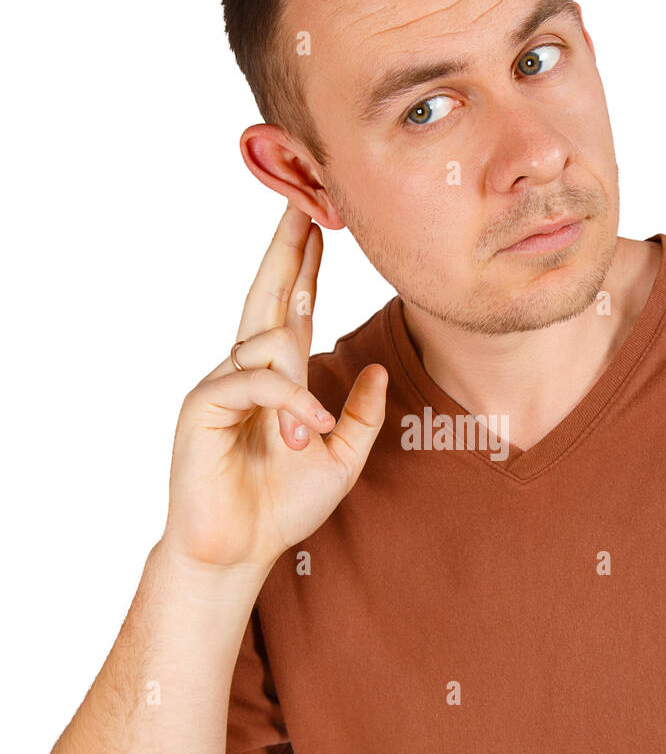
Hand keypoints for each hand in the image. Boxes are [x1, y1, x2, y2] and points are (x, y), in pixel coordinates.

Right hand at [161, 202, 386, 571]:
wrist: (240, 550)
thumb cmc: (282, 506)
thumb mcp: (341, 459)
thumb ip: (361, 416)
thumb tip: (375, 370)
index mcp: (277, 378)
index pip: (292, 309)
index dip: (304, 267)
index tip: (319, 222)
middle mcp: (245, 371)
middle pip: (267, 296)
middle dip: (286, 250)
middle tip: (304, 203)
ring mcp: (221, 385)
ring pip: (270, 341)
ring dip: (300, 385)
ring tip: (309, 436)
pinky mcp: (202, 407)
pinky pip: (252, 379)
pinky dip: (286, 399)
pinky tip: (303, 430)